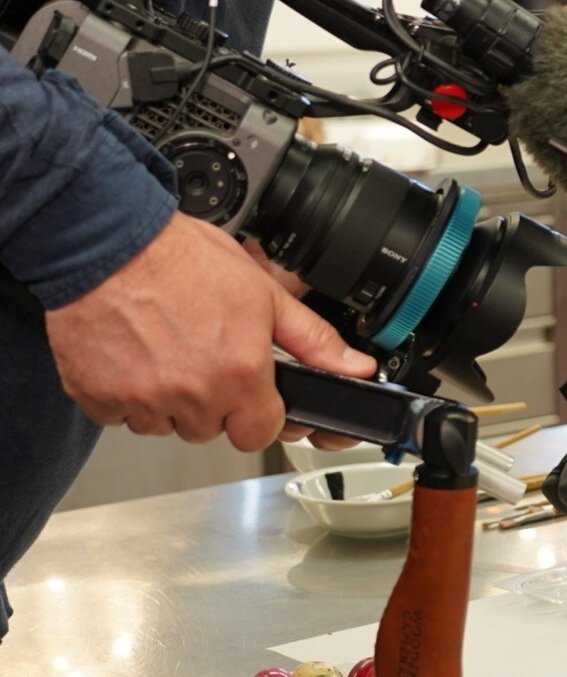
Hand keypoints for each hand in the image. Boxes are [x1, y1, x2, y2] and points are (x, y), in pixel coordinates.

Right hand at [45, 214, 376, 449]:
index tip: (252, 395)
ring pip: (166, 424)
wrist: (106, 242)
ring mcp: (143, 399)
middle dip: (215, 403)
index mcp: (239, 372)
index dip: (259, 414)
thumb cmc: (177, 259)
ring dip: (171, 400)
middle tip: (205, 357)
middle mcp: (193, 393)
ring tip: (168, 349)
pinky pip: (121, 415)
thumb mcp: (264, 293)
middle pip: (212, 429)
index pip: (260, 433)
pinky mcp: (98, 397)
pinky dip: (127, 394)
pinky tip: (135, 355)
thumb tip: (357, 367)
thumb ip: (313, 340)